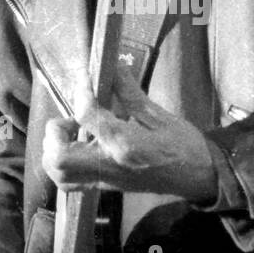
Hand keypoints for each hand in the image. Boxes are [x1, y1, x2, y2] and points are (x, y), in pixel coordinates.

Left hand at [42, 66, 217, 202]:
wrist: (199, 177)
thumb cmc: (183, 144)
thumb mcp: (158, 113)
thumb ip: (128, 90)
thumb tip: (112, 65)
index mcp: (125, 143)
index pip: (86, 115)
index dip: (81, 92)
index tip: (86, 81)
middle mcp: (110, 165)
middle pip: (59, 157)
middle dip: (55, 133)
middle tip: (70, 118)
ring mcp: (106, 180)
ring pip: (60, 174)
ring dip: (55, 150)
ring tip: (72, 133)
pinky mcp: (106, 187)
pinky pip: (71, 182)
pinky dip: (63, 164)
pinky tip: (79, 146)